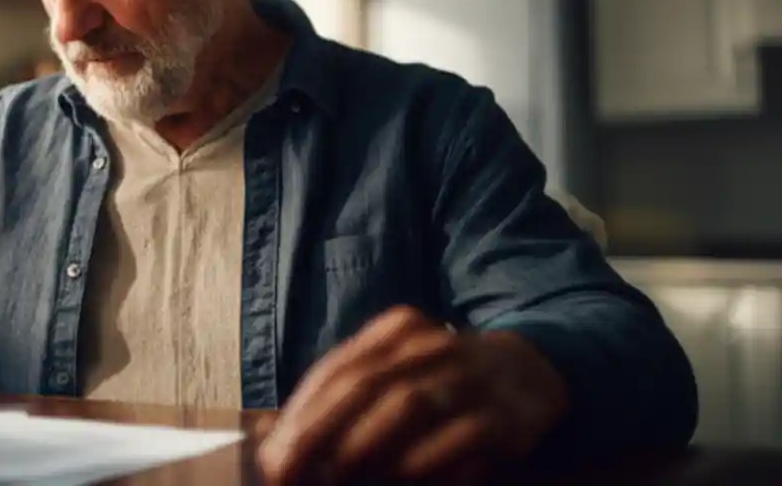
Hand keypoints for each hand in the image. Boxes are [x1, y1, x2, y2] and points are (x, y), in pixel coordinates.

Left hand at [258, 306, 566, 484]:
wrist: (531, 372)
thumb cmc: (442, 383)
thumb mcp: (397, 372)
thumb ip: (345, 398)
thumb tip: (275, 438)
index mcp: (397, 332)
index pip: (337, 371)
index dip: (300, 415)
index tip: (272, 456)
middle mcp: (431, 346)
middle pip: (364, 385)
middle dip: (318, 432)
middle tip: (288, 472)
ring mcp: (469, 377)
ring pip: (407, 405)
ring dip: (364, 446)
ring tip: (334, 477)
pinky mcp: (502, 415)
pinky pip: (456, 439)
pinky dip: (423, 463)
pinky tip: (400, 482)